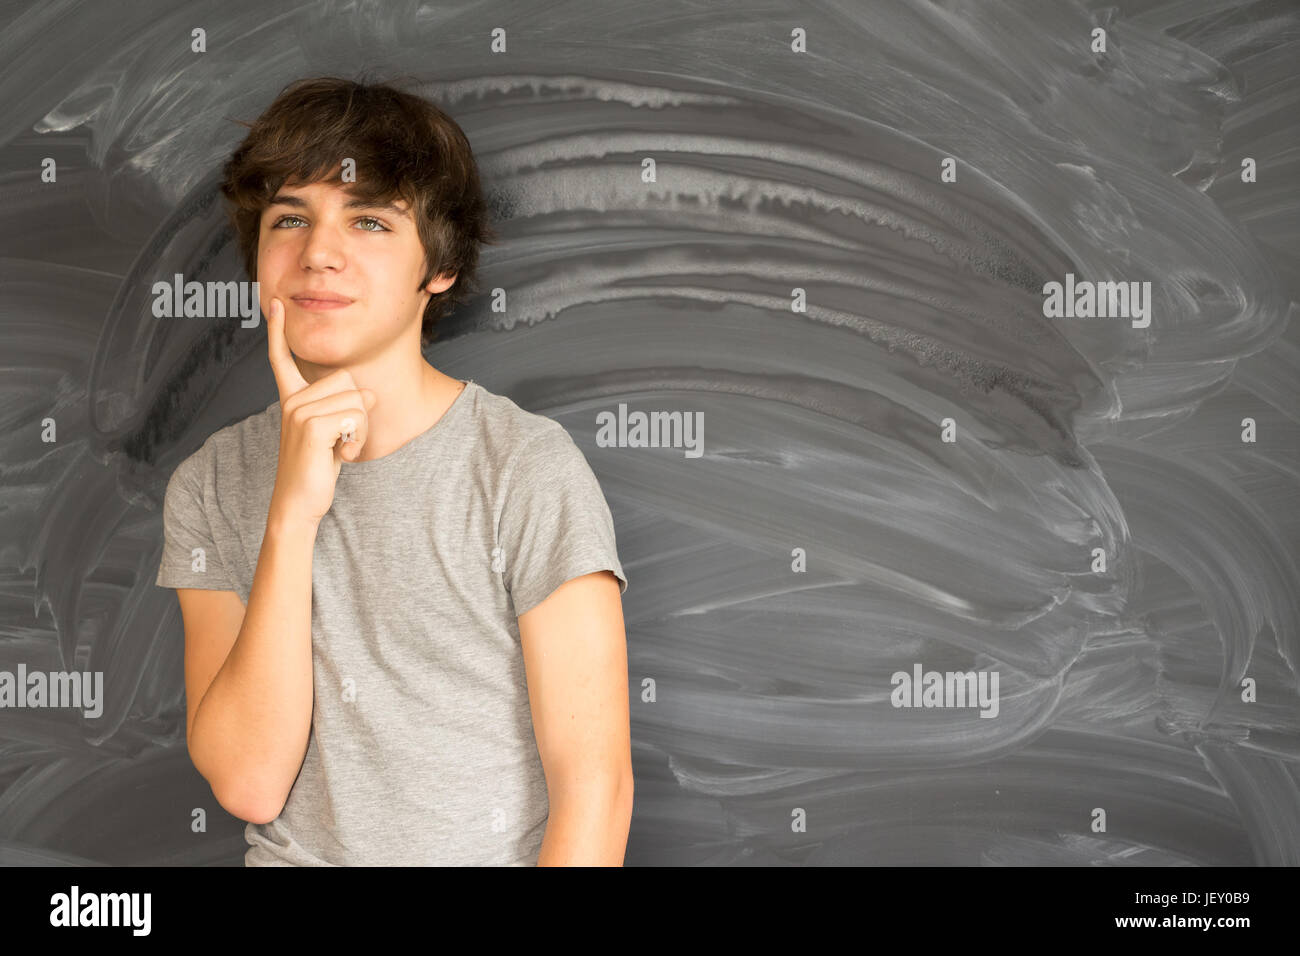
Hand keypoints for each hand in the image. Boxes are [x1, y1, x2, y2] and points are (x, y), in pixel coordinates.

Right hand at [263, 297, 375, 524]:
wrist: (298, 504)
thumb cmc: (317, 470)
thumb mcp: (334, 434)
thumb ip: (348, 408)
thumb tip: (369, 394)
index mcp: (291, 399)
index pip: (282, 359)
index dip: (278, 331)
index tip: (276, 303)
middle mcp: (292, 401)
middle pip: (349, 380)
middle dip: (359, 411)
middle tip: (342, 439)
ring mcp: (298, 412)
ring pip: (357, 400)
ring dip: (361, 429)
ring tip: (341, 448)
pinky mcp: (311, 426)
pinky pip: (355, 417)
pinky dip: (358, 439)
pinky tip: (342, 455)